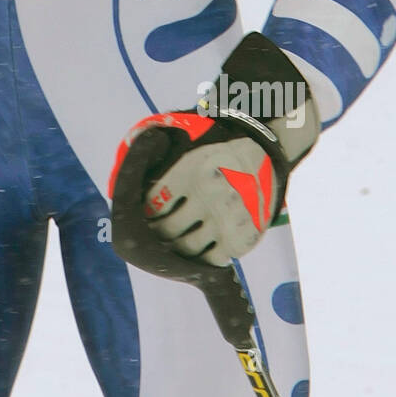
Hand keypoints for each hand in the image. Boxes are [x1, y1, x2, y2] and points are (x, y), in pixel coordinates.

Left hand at [108, 33, 317, 280]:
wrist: (266, 153)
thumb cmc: (217, 149)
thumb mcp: (190, 137)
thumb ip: (158, 142)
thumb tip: (129, 147)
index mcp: (191, 171)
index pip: (153, 204)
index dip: (145, 211)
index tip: (146, 212)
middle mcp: (209, 196)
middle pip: (168, 231)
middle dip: (158, 233)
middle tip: (156, 231)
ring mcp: (228, 219)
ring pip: (188, 249)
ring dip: (177, 246)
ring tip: (175, 240)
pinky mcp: (243, 237)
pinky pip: (213, 259)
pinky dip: (203, 256)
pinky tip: (199, 244)